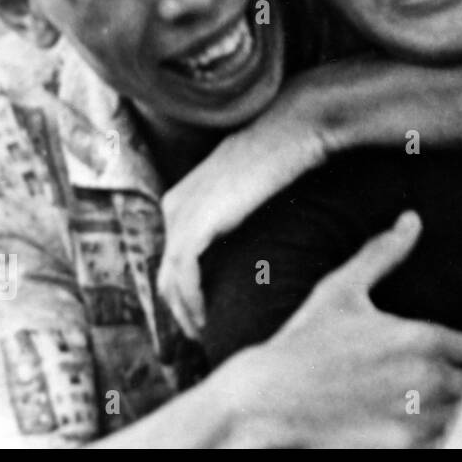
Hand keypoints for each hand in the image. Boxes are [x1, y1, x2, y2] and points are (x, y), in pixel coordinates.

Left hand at [157, 63, 359, 337]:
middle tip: (202, 334)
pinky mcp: (195, 225)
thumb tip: (262, 223)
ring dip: (183, 312)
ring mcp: (182, 214)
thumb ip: (245, 203)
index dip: (185, 285)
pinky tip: (206, 321)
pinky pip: (181, 277)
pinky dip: (189, 304)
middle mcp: (176, 204)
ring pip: (168, 278)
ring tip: (204, 334)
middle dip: (180, 305)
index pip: (174, 251)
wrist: (295, 126)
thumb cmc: (287, 150)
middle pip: (166, 268)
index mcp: (185, 194)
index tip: (207, 311)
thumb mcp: (257, 181)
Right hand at [226, 211, 461, 447]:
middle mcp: (427, 379)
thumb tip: (412, 219)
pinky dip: (453, 430)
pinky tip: (441, 421)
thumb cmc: (303, 341)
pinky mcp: (402, 447)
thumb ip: (383, 253)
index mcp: (420, 338)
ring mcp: (416, 419)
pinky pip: (450, 440)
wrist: (265, 399)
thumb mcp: (341, 289)